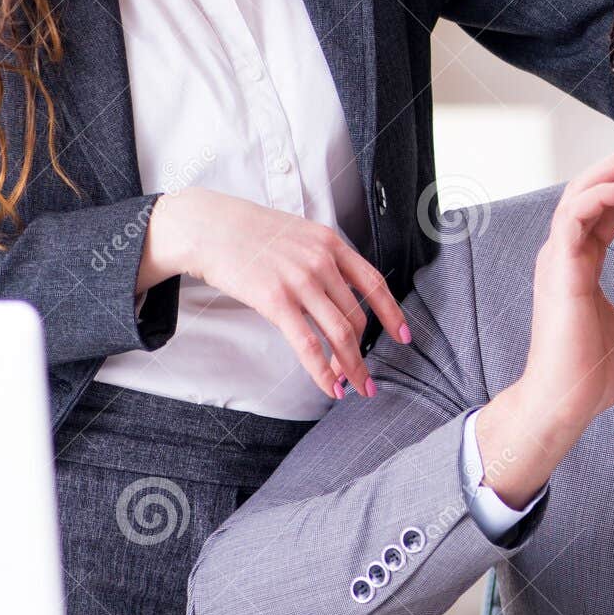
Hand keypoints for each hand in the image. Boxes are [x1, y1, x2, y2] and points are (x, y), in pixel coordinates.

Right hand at [142, 187, 408, 399]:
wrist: (209, 227)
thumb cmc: (249, 232)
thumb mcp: (298, 234)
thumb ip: (322, 257)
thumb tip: (340, 290)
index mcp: (331, 243)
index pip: (374, 282)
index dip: (392, 313)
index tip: (404, 336)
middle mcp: (322, 261)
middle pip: (357, 315)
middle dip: (364, 351)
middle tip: (368, 376)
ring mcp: (301, 281)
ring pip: (340, 333)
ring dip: (351, 366)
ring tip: (355, 387)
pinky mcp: (276, 300)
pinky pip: (308, 344)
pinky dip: (323, 370)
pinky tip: (329, 386)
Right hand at [475, 125, 613, 506]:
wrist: (567, 404)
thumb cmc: (590, 373)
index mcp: (579, 261)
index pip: (604, 205)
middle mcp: (565, 252)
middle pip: (592, 188)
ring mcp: (559, 257)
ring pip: (582, 192)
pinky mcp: (561, 269)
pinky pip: (577, 217)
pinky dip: (603, 196)